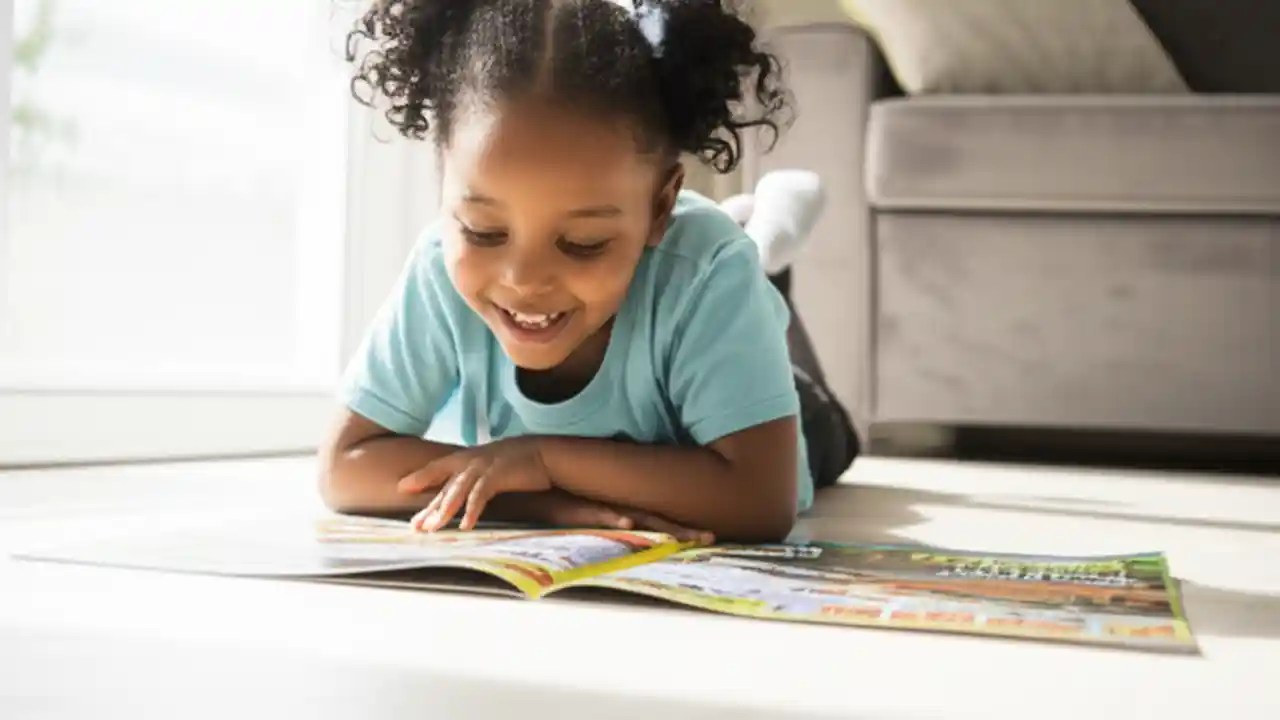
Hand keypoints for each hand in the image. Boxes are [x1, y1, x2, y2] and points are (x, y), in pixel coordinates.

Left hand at [397, 437, 552, 531]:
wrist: (544, 452)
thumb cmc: (520, 461)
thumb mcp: (492, 465)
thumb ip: (477, 475)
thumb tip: (467, 490)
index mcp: (469, 457)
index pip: (438, 468)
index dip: (420, 477)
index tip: (402, 488)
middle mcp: (471, 460)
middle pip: (445, 487)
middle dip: (429, 508)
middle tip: (415, 526)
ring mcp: (483, 467)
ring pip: (457, 491)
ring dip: (444, 511)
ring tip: (433, 528)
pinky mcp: (497, 475)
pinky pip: (480, 496)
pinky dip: (472, 511)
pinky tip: (465, 526)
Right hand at [494, 491, 714, 543]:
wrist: (494, 481)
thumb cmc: (531, 503)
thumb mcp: (564, 515)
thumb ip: (585, 524)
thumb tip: (611, 536)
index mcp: (606, 509)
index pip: (650, 520)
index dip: (677, 528)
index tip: (707, 538)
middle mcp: (600, 506)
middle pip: (650, 520)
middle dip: (680, 530)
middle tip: (711, 539)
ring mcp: (584, 506)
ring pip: (628, 517)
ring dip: (655, 527)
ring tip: (683, 536)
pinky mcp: (562, 508)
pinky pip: (590, 514)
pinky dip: (610, 518)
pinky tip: (628, 523)